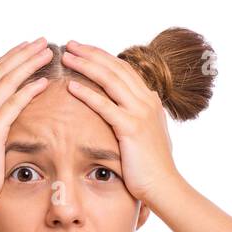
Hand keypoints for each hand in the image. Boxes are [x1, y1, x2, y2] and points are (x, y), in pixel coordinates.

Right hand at [0, 38, 52, 208]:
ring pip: (8, 82)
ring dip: (29, 65)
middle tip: (42, 42)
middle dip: (23, 54)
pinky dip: (28, 91)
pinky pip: (13, 104)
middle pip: (0, 72)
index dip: (9, 58)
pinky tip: (43, 81)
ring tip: (47, 53)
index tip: (26, 48)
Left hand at [60, 41, 180, 206]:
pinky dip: (87, 94)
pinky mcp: (131, 128)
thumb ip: (138, 121)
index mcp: (150, 100)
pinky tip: (71, 86)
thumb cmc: (152, 167)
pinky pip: (105, 106)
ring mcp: (140, 112)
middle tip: (70, 44)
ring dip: (86, 65)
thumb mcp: (148, 136)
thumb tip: (126, 115)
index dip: (102, 57)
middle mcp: (147, 101)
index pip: (123, 69)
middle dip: (91, 53)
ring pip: (110, 80)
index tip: (83, 50)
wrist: (164, 186)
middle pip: (115, 68)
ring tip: (67, 57)